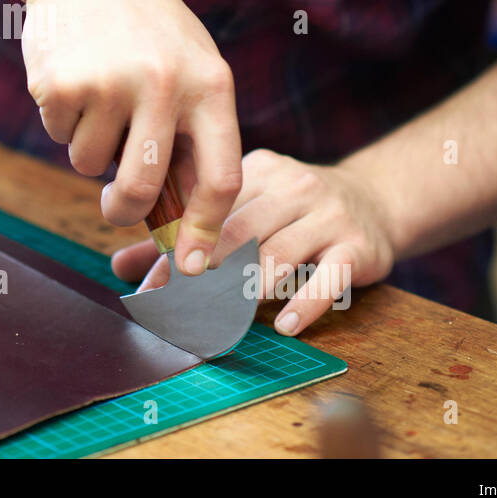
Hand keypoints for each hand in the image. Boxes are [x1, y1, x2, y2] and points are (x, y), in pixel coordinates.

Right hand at [22, 0, 242, 274]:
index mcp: (210, 84)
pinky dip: (60, 120)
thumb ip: (192, 132)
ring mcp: (110, 84)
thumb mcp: (189, 65)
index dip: (207, 229)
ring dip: (87, 146)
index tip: (193, 265)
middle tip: (113, 211)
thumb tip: (182, 220)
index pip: (220, 177)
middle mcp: (163, 85)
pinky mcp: (61, 84)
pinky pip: (58, 137)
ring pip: (90, 165)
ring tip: (97, 93)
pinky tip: (73, 76)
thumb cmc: (145, 27)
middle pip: (142, 187)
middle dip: (123, 212)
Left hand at [110, 149, 397, 334]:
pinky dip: (306, 303)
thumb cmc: (293, 210)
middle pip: (241, 231)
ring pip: (281, 253)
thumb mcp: (245, 209)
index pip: (210, 210)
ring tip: (223, 316)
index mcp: (256, 171)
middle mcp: (292, 187)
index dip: (177, 248)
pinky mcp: (359, 246)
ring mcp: (328, 215)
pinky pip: (331, 277)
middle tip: (178, 306)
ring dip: (248, 288)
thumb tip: (120, 265)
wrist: (376, 199)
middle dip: (205, 272)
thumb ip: (185, 235)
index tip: (151, 286)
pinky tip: (283, 325)